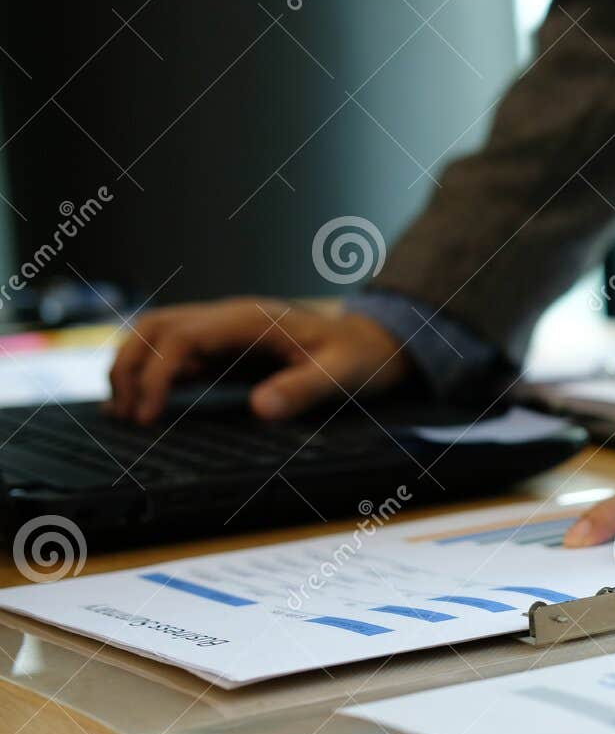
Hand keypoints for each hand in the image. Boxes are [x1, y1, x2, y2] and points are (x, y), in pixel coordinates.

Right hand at [106, 297, 411, 423]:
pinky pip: (176, 352)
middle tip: (124, 415)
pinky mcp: (224, 347)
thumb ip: (304, 389)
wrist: (372, 343)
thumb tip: (261, 407)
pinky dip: (150, 371)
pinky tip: (142, 402)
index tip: (150, 413)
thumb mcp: (341, 374)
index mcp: (250, 319)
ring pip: (157, 335)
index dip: (157, 374)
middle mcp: (229, 318)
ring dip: (132, 366)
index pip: (182, 336)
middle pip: (155, 328)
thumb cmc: (358, 356)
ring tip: (123, 411)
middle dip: (129, 366)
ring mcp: (223, 330)